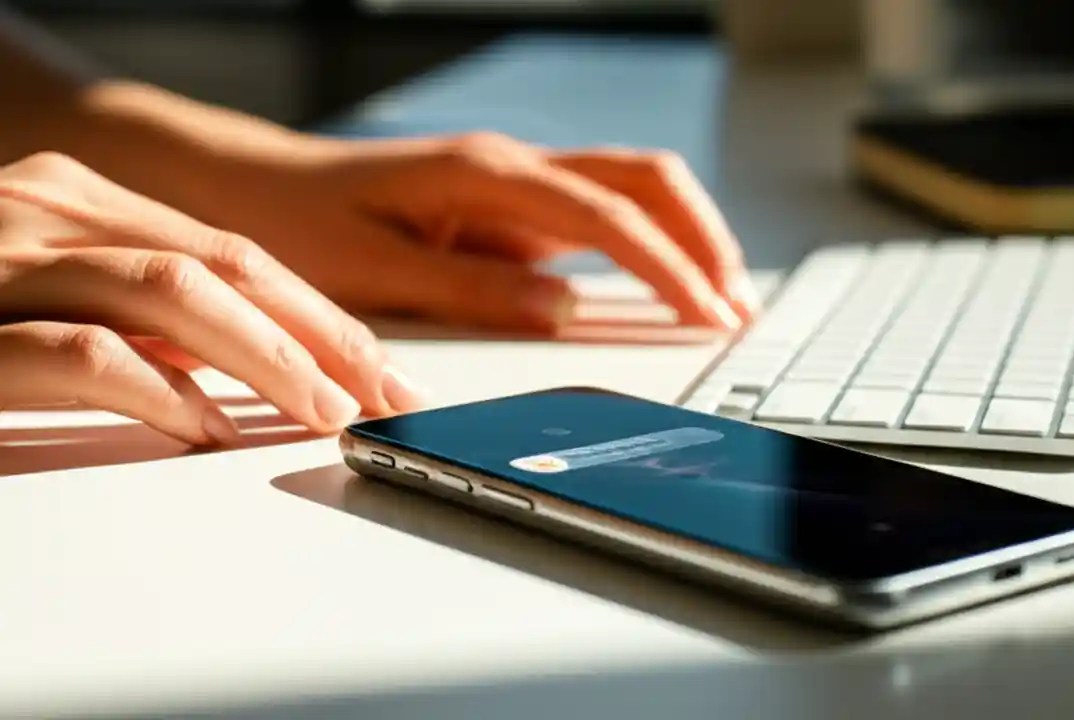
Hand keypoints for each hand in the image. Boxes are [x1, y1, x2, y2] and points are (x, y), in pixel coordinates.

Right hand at [0, 152, 425, 445]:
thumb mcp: (59, 294)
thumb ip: (145, 314)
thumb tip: (257, 362)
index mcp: (85, 200)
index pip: (241, 254)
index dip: (323, 316)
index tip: (384, 373)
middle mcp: (52, 211)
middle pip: (229, 266)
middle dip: (321, 336)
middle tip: (380, 398)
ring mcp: (5, 259)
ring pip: (175, 292)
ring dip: (267, 359)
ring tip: (322, 412)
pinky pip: (84, 351)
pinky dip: (158, 392)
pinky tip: (205, 429)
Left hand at [187, 133, 756, 330]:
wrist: (258, 187)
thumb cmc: (300, 221)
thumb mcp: (376, 270)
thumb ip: (473, 291)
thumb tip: (564, 312)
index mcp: (485, 174)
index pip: (606, 217)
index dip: (668, 266)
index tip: (708, 314)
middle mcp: (513, 169)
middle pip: (643, 180)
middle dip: (702, 238)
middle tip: (735, 305)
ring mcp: (518, 186)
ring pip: (633, 191)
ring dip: (685, 238)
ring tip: (722, 297)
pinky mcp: (514, 210)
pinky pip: (601, 218)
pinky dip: (648, 247)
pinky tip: (668, 284)